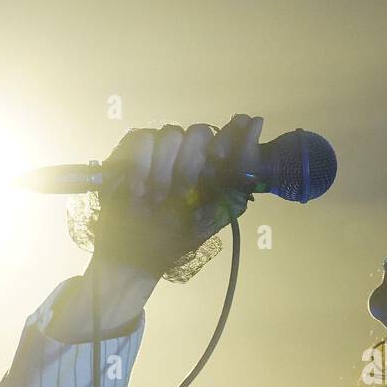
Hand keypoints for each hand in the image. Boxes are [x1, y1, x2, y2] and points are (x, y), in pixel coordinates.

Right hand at [92, 115, 263, 279]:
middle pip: (199, 133)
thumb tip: (254, 144)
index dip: (235, 135)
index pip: (231, 136)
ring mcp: (161, 149)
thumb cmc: (176, 238)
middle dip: (191, 162)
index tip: (223, 153)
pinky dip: (142, 164)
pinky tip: (139, 191)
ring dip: (165, 168)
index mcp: (212, 168)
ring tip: (158, 199)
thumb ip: (235, 183)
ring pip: (172, 135)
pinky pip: (142, 139)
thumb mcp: (212, 215)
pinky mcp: (133, 149)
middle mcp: (189, 153)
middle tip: (182, 192)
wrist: (135, 253)